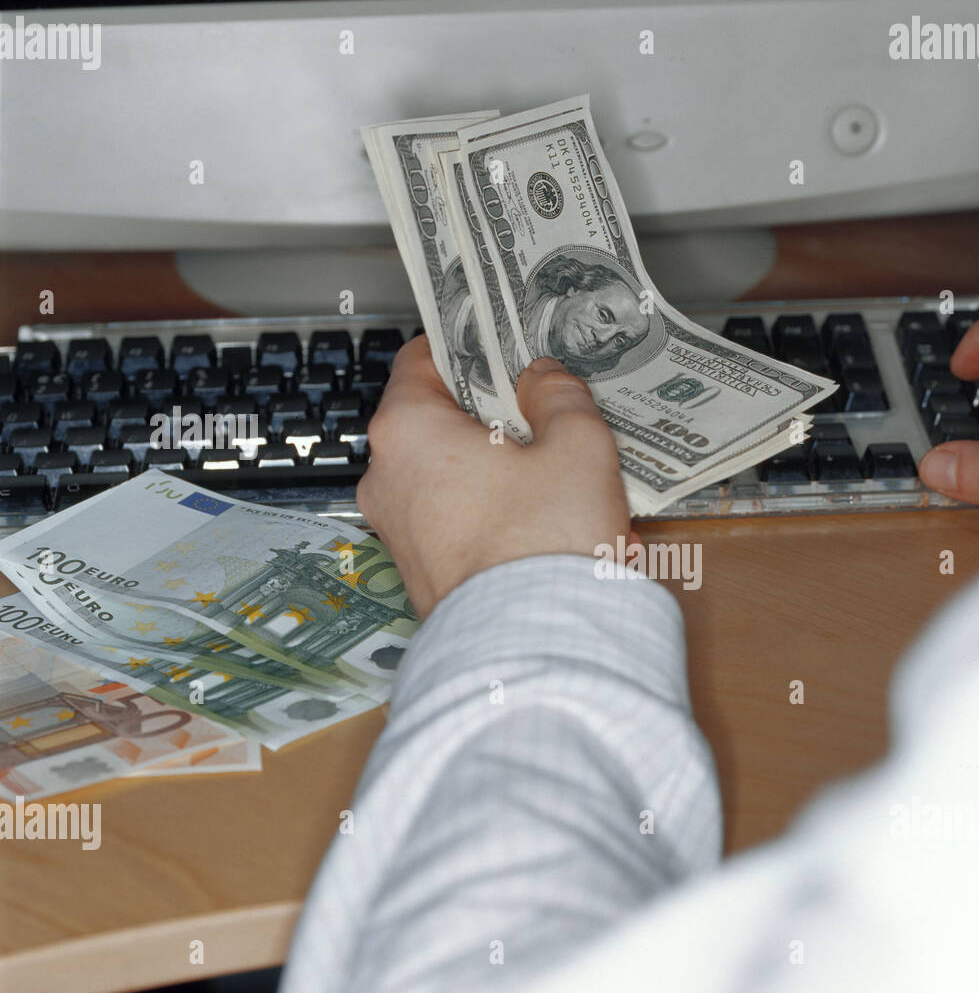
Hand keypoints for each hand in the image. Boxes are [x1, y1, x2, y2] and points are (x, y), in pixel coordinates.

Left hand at [358, 339, 631, 615]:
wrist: (535, 648)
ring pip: (451, 478)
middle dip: (494, 416)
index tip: (504, 344)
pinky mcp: (423, 578)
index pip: (423, 358)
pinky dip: (496, 518)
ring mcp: (400, 534)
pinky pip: (459, 527)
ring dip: (499, 472)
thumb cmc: (545, 544)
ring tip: (559, 479)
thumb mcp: (578, 446)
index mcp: (409, 431)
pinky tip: (546, 527)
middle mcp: (388, 480)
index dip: (470, 345)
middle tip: (546, 413)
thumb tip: (545, 379)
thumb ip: (561, 397)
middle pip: (438, 422)